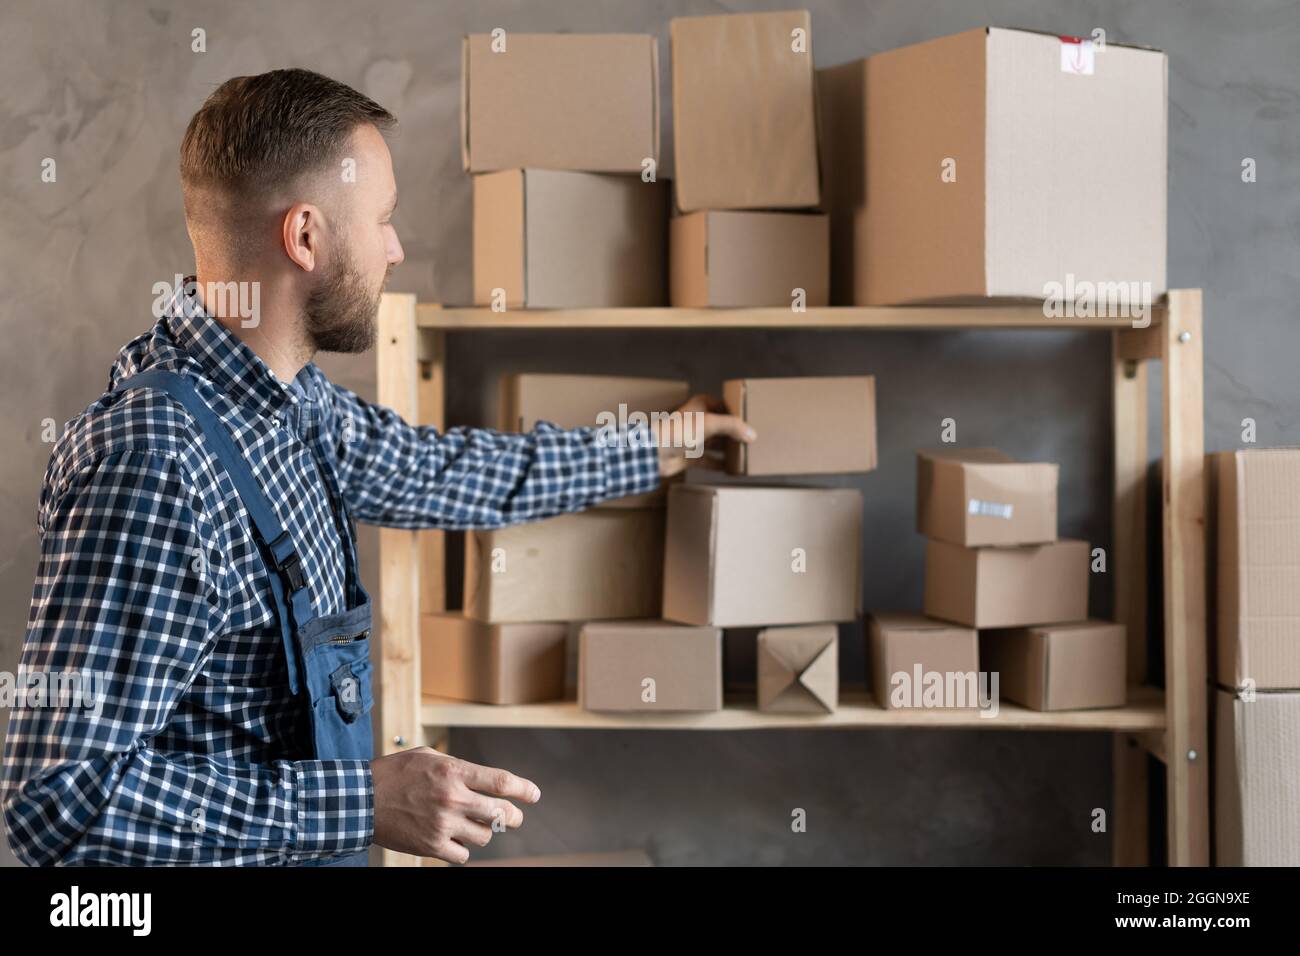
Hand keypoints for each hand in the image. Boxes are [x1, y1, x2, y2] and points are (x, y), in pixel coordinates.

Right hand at [371, 747, 539, 862]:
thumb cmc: (394, 773)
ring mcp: (442, 824)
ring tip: (473, 825)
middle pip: (502, 814)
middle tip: (514, 817)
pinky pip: (463, 855)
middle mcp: (452, 798)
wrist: (360, 800)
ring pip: (485, 836)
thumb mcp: (428, 756)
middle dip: (514, 817)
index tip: (534, 795)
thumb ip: (456, 765)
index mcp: (453, 771)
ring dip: (484, 832)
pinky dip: (463, 849)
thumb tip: (482, 778)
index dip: (524, 790)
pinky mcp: (431, 846)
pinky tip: (455, 840)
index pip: (500, 782)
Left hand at [650, 394, 755, 477]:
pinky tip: (732, 469)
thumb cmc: (677, 432)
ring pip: (717, 443)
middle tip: (754, 439)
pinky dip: (720, 464)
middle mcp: (698, 420)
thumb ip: (732, 427)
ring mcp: (694, 438)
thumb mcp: (709, 423)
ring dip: (729, 449)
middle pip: (723, 426)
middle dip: (736, 433)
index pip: (725, 405)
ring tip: (746, 454)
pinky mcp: (690, 456)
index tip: (753, 419)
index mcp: (701, 405)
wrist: (654, 452)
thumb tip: (752, 435)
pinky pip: (710, 460)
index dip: (738, 412)